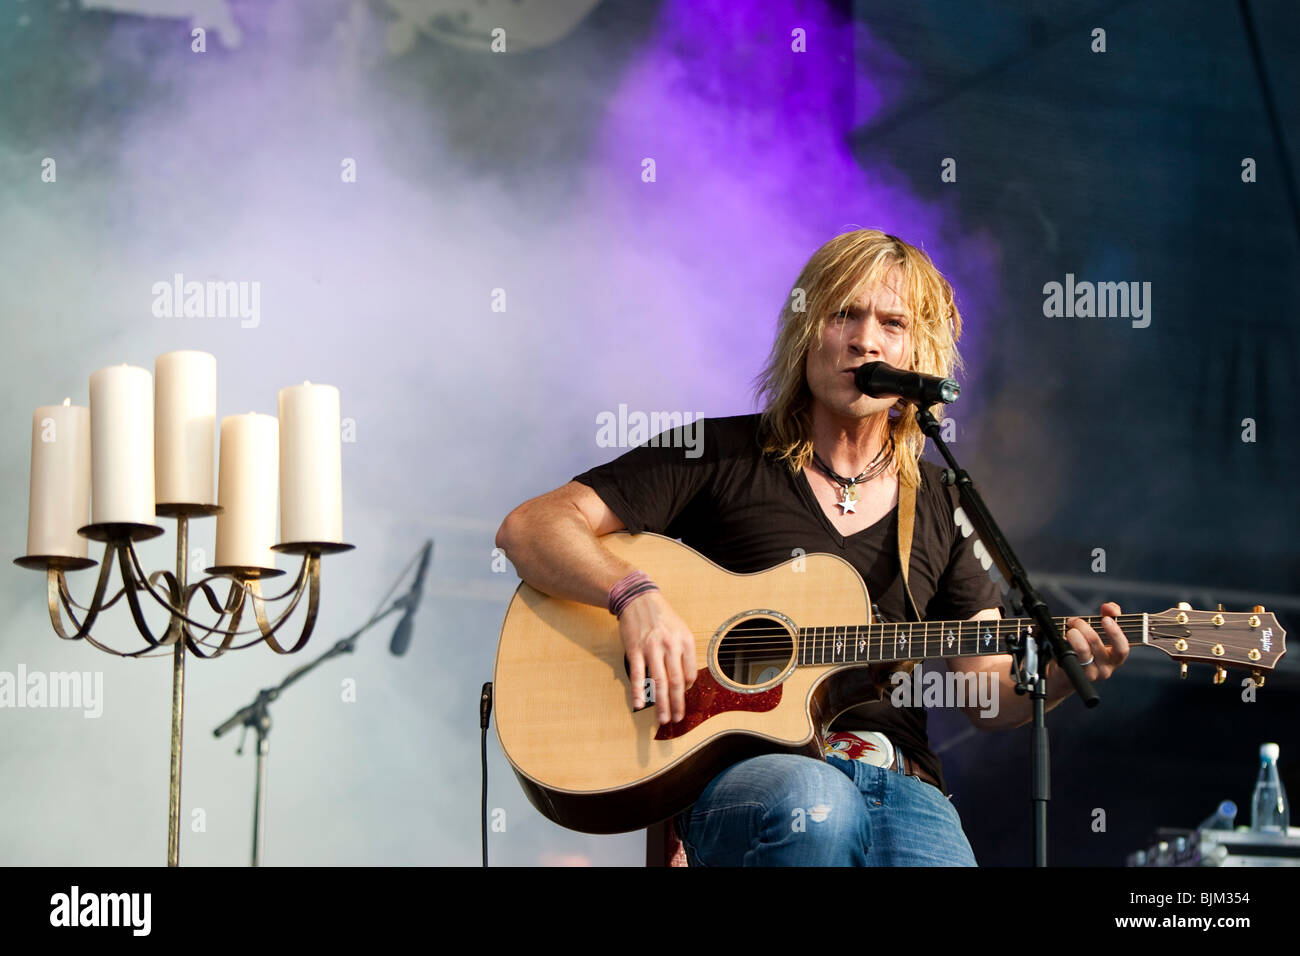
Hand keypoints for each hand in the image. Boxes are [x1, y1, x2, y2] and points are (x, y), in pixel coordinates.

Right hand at [618, 589, 696, 724]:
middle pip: (676, 681)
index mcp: (685, 641)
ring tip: (663, 718)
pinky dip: (639, 691)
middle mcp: (670, 645)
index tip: (683, 698)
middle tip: (677, 719)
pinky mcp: (635, 650)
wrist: (638, 599)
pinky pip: (638, 675)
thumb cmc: (661, 616)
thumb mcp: (681, 630)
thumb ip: (684, 653)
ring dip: (662, 703)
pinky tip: (640, 703)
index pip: (690, 673)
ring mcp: (652, 648)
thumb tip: (685, 680)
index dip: (687, 689)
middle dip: (677, 704)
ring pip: (658, 681)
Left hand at [1059, 601, 1129, 681]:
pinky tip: (1062, 641)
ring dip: (1073, 633)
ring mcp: (1090, 673)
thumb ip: (1109, 616)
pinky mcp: (1073, 675)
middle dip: (1083, 626)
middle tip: (1075, 621)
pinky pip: (1069, 655)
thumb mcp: (1101, 632)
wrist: (1066, 674)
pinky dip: (1064, 643)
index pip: (1122, 648)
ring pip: (1082, 650)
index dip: (1115, 633)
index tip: (1106, 619)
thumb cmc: (1086, 650)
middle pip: (1095, 643)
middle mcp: (1105, 668)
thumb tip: (1110, 607)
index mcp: (1115, 658)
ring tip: (1069, 630)